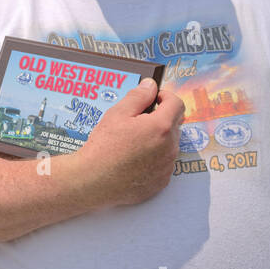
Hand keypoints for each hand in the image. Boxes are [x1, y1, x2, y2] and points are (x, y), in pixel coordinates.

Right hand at [76, 78, 183, 206]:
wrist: (93, 181)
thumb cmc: (103, 147)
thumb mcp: (117, 114)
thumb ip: (138, 96)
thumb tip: (151, 86)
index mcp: (162, 127)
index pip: (177, 104)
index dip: (165, 97)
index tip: (154, 99)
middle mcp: (170, 147)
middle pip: (174, 124)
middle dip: (161, 118)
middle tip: (137, 122)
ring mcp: (167, 167)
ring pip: (169, 145)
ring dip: (158, 139)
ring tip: (133, 143)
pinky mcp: (161, 182)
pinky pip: (163, 164)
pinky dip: (154, 159)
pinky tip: (134, 160)